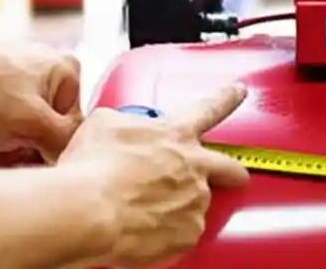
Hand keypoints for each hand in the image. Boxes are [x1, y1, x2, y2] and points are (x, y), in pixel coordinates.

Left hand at [0, 37, 82, 163]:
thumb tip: (78, 157)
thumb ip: (64, 143)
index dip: (54, 149)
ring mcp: (25, 75)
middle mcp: (51, 70)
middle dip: (33, 147)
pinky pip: (14, 116)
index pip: (76, 126)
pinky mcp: (2, 82)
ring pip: (32, 124)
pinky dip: (3, 131)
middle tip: (9, 156)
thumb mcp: (31, 125)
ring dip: (16, 143)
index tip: (32, 161)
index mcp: (68, 72)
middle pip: (54, 125)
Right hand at [58, 84, 249, 267]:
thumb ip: (127, 123)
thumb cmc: (92, 168)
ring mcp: (195, 202)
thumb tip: (125, 128)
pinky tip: (143, 230)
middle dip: (231, 171)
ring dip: (180, 206)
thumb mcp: (105, 123)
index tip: (237, 92)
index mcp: (176, 134)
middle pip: (228, 167)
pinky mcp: (189, 234)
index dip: (226, 98)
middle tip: (228, 176)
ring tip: (146, 212)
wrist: (87, 211)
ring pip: (196, 204)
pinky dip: (166, 234)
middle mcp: (195, 166)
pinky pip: (182, 234)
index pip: (210, 107)